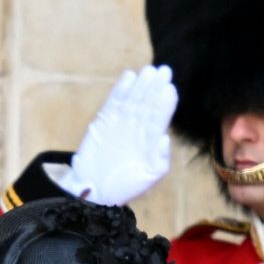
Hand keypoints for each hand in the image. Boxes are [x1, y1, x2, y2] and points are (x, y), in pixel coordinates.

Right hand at [55, 65, 176, 205]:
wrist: (93, 192)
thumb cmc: (123, 189)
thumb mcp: (148, 177)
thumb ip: (160, 159)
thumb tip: (165, 138)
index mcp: (151, 139)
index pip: (160, 116)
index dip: (165, 102)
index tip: (169, 88)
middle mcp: (137, 129)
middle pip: (148, 103)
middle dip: (155, 87)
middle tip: (163, 71)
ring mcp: (120, 124)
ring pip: (132, 99)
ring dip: (140, 85)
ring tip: (148, 71)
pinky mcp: (102, 123)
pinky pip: (113, 103)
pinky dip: (120, 90)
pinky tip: (128, 77)